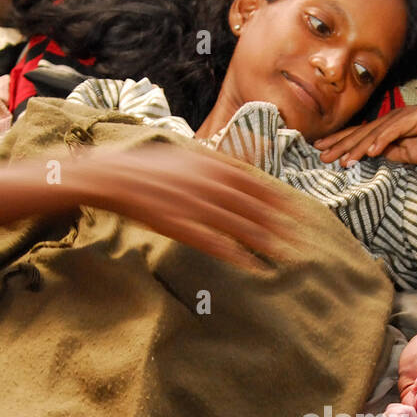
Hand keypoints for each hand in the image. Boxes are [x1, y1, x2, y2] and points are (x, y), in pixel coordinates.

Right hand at [69, 142, 301, 274]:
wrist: (115, 176)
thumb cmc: (154, 167)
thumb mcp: (193, 152)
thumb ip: (225, 157)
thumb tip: (258, 150)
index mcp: (212, 165)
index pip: (255, 183)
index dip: (279, 199)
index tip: (299, 212)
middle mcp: (208, 184)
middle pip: (252, 207)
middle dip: (279, 224)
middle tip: (301, 238)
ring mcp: (194, 205)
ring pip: (238, 226)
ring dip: (264, 242)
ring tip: (285, 255)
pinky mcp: (180, 226)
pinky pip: (214, 243)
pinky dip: (235, 254)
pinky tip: (253, 265)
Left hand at [314, 104, 416, 166]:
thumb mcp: (409, 154)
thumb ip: (391, 154)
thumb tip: (373, 158)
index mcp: (387, 128)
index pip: (360, 136)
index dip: (341, 144)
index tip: (323, 153)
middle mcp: (390, 119)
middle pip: (360, 133)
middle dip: (339, 144)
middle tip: (320, 155)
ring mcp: (400, 117)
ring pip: (373, 133)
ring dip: (357, 147)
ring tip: (343, 160)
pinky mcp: (413, 118)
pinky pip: (393, 131)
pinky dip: (380, 141)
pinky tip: (370, 152)